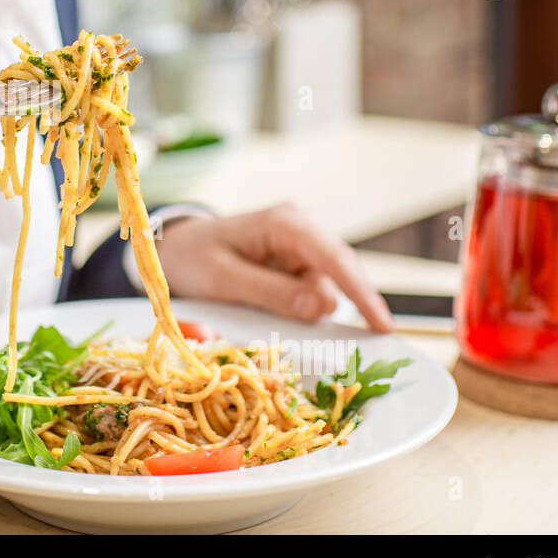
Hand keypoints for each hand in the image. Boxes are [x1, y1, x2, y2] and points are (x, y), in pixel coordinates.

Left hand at [155, 203, 393, 331]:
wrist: (174, 248)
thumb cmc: (193, 258)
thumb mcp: (224, 278)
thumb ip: (270, 291)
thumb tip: (319, 308)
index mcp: (285, 222)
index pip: (335, 259)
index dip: (362, 294)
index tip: (383, 326)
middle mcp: (301, 228)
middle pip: (339, 275)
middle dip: (327, 307)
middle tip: (305, 335)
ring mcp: (301, 247)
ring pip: (326, 288)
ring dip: (305, 310)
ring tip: (260, 308)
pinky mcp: (296, 264)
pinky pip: (312, 292)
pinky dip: (300, 308)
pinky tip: (275, 311)